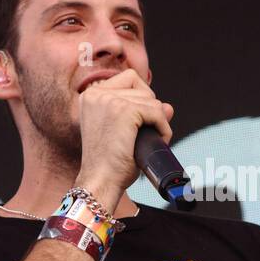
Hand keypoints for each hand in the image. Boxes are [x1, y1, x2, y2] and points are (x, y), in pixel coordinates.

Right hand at [75, 68, 174, 204]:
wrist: (101, 182)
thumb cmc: (110, 164)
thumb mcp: (124, 133)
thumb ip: (144, 114)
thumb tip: (168, 107)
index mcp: (91, 96)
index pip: (129, 78)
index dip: (142, 98)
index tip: (141, 120)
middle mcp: (96, 93)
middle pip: (142, 87)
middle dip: (151, 110)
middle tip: (146, 134)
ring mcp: (109, 100)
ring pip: (151, 100)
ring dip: (158, 122)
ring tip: (149, 142)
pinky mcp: (124, 110)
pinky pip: (157, 111)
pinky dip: (164, 128)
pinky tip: (158, 142)